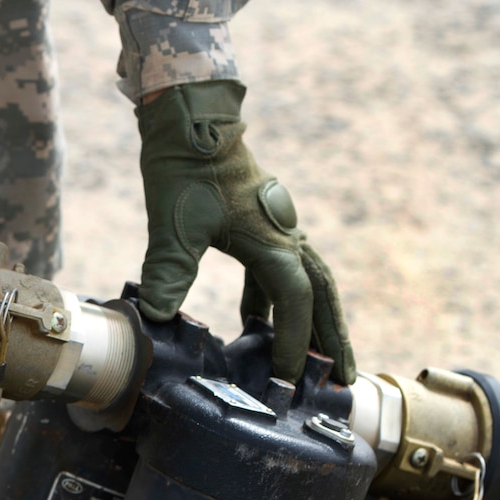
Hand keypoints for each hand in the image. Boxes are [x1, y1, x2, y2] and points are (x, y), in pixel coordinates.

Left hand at [136, 81, 354, 383]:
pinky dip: (271, 300)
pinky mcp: (258, 223)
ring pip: (306, 282)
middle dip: (332, 339)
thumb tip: (155, 318)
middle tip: (344, 380)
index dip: (295, 341)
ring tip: (314, 360)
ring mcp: (274, 228)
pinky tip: (251, 323)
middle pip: (321, 295)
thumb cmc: (185, 167)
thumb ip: (168, 271)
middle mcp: (284, 234)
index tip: (288, 378)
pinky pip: (275, 270)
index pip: (295, 301)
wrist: (190, 119)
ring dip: (312, 321)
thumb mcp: (173, 223)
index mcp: (271, 240)